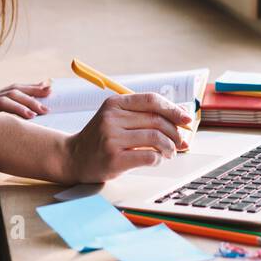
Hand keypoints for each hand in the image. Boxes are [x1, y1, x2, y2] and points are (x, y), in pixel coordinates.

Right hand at [0, 79, 52, 118]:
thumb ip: (3, 120)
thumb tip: (28, 122)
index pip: (14, 88)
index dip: (31, 87)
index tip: (47, 86)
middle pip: (14, 89)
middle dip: (33, 91)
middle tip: (50, 96)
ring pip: (9, 95)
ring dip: (27, 102)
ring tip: (41, 111)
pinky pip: (0, 105)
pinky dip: (16, 109)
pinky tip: (28, 117)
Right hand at [63, 92, 192, 183]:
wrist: (73, 157)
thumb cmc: (101, 138)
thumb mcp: (115, 117)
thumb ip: (141, 114)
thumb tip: (179, 115)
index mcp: (115, 104)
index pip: (151, 100)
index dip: (173, 109)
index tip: (186, 118)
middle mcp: (112, 118)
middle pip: (156, 120)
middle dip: (175, 131)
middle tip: (181, 141)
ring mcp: (112, 139)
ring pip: (155, 138)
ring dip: (170, 147)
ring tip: (170, 152)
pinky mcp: (114, 159)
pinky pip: (148, 156)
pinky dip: (159, 158)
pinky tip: (157, 159)